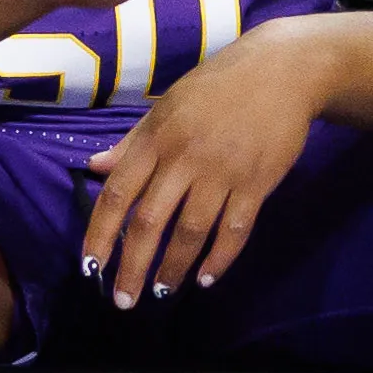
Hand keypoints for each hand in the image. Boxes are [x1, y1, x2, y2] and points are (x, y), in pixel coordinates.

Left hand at [78, 20, 332, 306]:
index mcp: (157, 138)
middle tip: (123, 302)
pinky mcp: (257, 182)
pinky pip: (235, 229)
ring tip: (162, 292)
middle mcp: (184, 158)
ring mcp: (223, 172)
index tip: (89, 268)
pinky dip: (220, 258)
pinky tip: (207, 279)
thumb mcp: (166, 106)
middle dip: (133, 267)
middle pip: (150, 222)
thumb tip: (93, 167)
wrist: (283, 70)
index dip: (100, 235)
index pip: (117, 194)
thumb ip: (131, 142)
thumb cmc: (217, 86)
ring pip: (191, 232)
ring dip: (174, 268)